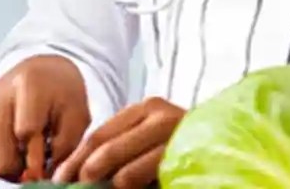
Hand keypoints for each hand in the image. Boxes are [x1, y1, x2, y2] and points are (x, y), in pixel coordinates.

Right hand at [0, 55, 90, 182]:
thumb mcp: (77, 116)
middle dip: (23, 168)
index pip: (25, 131)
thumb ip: (64, 147)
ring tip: (33, 151)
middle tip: (40, 168)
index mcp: (29, 85)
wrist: (43, 70)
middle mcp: (1, 93)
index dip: (35, 159)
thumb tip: (42, 176)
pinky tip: (21, 143)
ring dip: (15, 162)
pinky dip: (6, 153)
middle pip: (4, 150)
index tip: (44, 172)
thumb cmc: (64, 95)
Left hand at [50, 97, 184, 188]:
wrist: (230, 144)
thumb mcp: (147, 140)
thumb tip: (79, 172)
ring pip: (124, 173)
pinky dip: (129, 188)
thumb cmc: (182, 146)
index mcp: (146, 109)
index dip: (74, 160)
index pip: (97, 135)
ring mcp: (174, 137)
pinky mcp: (184, 159)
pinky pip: (144, 181)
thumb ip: (121, 147)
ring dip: (109, 188)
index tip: (58, 179)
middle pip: (104, 150)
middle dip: (84, 175)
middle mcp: (160, 117)